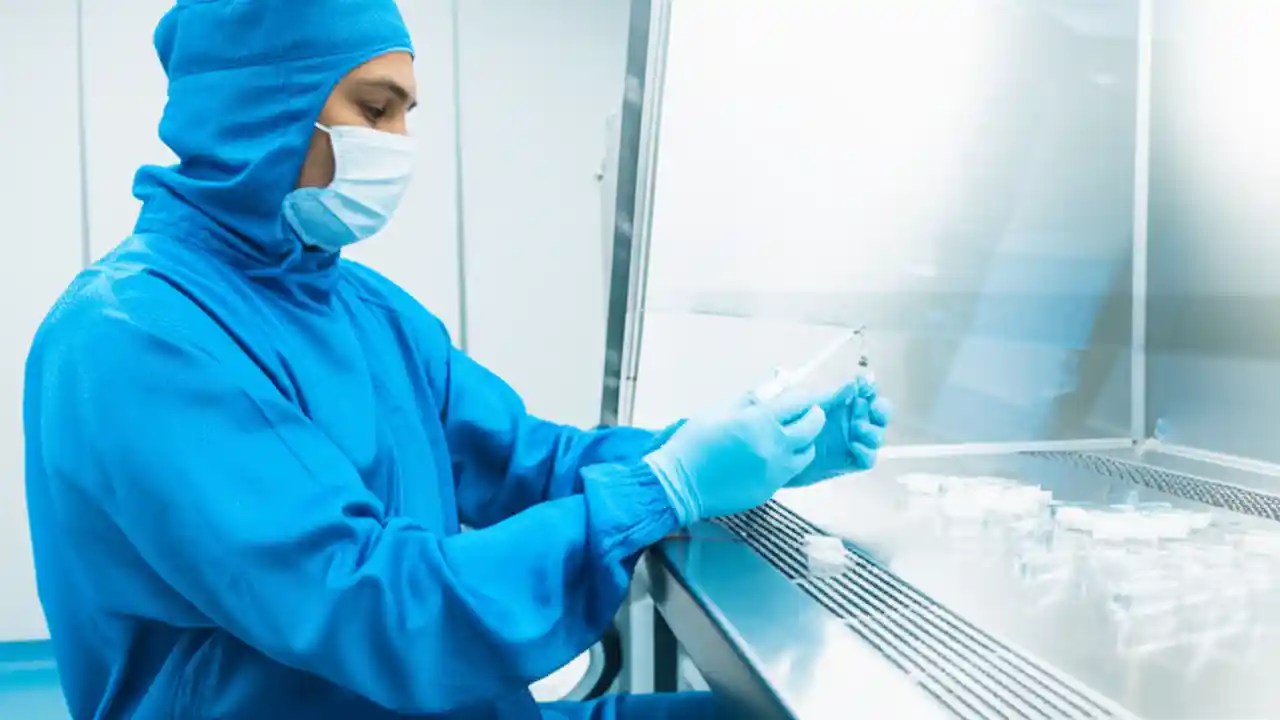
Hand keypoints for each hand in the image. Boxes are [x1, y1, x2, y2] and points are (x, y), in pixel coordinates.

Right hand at [644, 393, 825, 524]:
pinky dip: (789, 460)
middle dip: (812, 415)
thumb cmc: (693, 444)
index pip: (798, 402)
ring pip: (808, 452)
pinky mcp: (770, 489)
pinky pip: (791, 471)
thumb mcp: (717, 413)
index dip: (803, 395)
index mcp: (759, 422)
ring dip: (805, 440)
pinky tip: (774, 456)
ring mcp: (775, 471)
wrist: (680, 485)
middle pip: (812, 426)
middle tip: (806, 412)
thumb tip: (769, 393)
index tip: (803, 395)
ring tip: (792, 436)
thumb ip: (747, 401)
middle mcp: (774, 446)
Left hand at [786, 377, 889, 487]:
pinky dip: (865, 451)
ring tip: (857, 427)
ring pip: (877, 436)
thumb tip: (854, 382)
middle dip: (881, 410)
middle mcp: (854, 422)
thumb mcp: (808, 405)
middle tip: (871, 408)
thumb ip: (832, 396)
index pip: (868, 394)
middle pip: (880, 415)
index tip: (865, 385)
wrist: (776, 452)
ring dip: (872, 430)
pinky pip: (868, 459)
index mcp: (846, 404)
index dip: (870, 389)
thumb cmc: (790, 424)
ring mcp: (853, 442)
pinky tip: (853, 445)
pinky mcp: (850, 462)